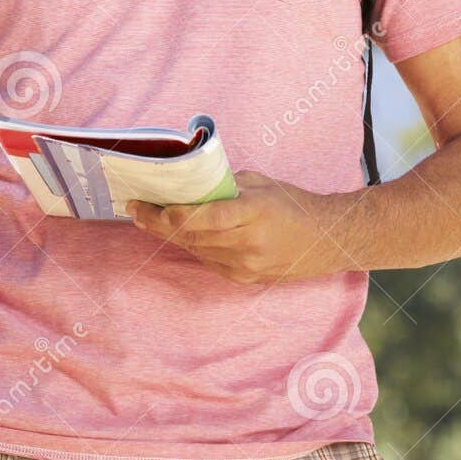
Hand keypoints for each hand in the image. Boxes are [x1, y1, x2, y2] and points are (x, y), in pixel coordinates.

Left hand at [127, 170, 337, 284]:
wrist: (324, 240)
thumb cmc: (292, 204)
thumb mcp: (261, 183)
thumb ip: (225, 185)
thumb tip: (190, 182)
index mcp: (255, 213)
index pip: (206, 218)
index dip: (174, 214)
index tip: (151, 206)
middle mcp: (248, 243)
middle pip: (192, 235)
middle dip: (159, 222)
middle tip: (135, 208)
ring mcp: (245, 265)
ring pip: (195, 249)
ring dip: (170, 234)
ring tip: (148, 218)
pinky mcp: (243, 278)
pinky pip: (207, 260)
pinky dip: (192, 244)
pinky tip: (178, 232)